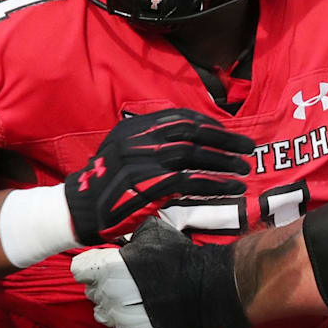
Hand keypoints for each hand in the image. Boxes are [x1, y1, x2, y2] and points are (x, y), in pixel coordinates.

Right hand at [65, 108, 253, 243]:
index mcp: (133, 128)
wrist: (79, 210)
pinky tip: (231, 188)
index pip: (179, 118)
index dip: (208, 125)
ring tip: (244, 170)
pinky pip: (189, 183)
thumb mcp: (123, 150)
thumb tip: (192, 138)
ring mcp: (143, 164)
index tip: (227, 133)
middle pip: (191, 135)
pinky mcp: (148, 189)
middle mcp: (138, 141)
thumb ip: (150, 141)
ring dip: (224, 163)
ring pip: (193, 157)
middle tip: (247, 149)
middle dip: (224, 141)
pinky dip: (214, 185)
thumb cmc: (107, 182)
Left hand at [72, 218, 247, 327]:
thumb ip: (128, 235)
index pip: (80, 270)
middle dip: (102, 286)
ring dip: (114, 308)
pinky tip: (139, 317)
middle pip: (92, 294)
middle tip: (122, 280)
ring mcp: (126, 320)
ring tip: (131, 299)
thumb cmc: (180, 256)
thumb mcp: (153, 231)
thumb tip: (118, 239)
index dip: (90, 265)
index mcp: (111, 269)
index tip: (103, 264)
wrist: (208, 286)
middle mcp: (113, 296)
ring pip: (105, 317)